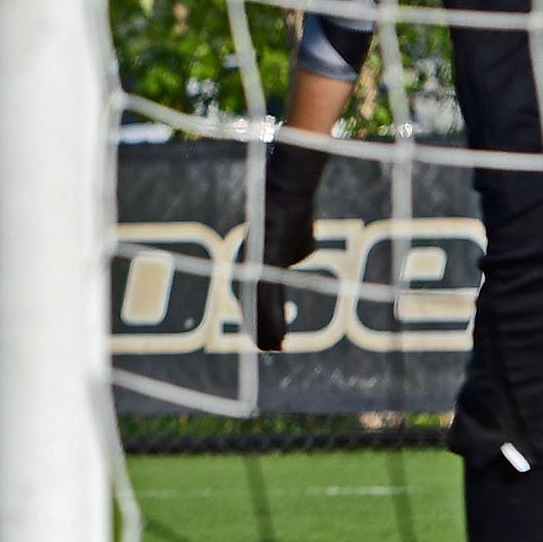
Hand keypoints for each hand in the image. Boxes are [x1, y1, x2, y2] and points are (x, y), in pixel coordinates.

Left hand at [250, 142, 328, 352]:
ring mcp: (253, 265)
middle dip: (258, 328)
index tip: (267, 333)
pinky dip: (272, 320)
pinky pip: (267, 298)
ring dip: (265, 330)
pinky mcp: (263, 264)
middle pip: (249, 305)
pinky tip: (279, 336)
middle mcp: (246, 266)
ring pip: (256, 306)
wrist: (291, 193)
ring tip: (273, 348)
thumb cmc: (295, 214)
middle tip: (268, 348)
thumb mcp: (296, 241)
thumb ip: (292, 256)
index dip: (259, 315)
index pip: (251, 296)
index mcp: (251, 263)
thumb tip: (295, 263)